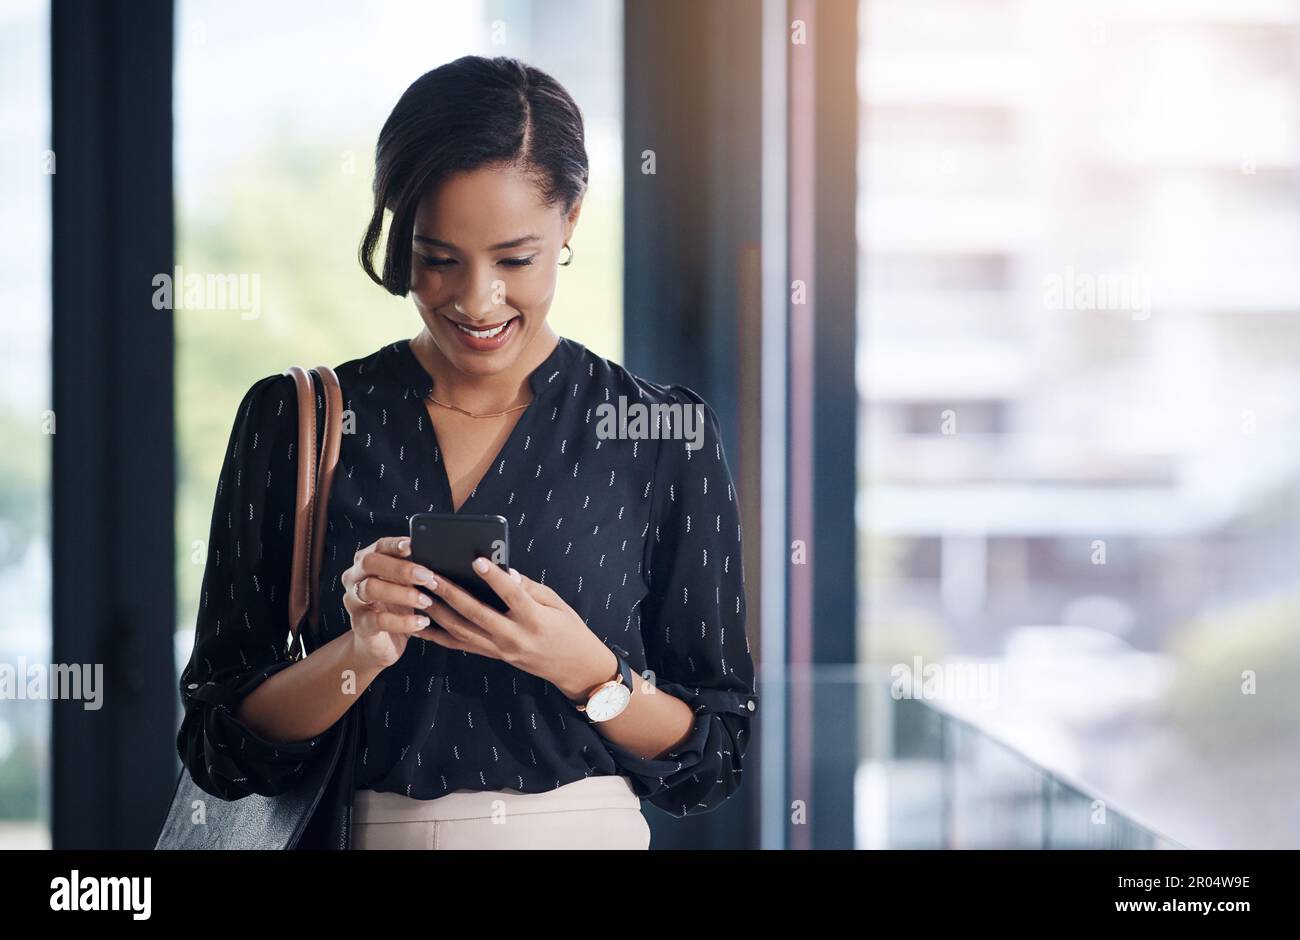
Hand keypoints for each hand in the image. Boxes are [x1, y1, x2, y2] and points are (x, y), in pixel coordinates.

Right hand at [341, 535, 438, 669]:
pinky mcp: (359, 624)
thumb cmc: (398, 608)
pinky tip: (421, 622)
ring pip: (371, 589)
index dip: (395, 544)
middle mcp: (355, 578)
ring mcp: (354, 601)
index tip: (413, 546)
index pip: (379, 546)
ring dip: (403, 594)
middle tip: (427, 577)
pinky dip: (403, 621)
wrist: (382, 643)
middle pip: (370, 563)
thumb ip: (414, 572)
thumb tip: (440, 559)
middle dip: (400, 568)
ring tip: (426, 601)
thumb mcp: (407, 587)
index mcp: (368, 562)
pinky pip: (378, 620)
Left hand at [418, 558, 617, 701]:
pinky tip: (421, 623)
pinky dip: (439, 635)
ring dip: (438, 613)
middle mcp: (514, 637)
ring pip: (463, 632)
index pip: (512, 595)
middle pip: (477, 614)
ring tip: (420, 594)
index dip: (495, 577)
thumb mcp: (557, 603)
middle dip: (451, 594)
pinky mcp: (494, 656)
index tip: (477, 559)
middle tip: (431, 575)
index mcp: (535, 619)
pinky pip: (461, 646)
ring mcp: (501, 650)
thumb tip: (503, 571)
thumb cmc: (568, 629)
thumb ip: (528, 588)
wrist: (574, 667)